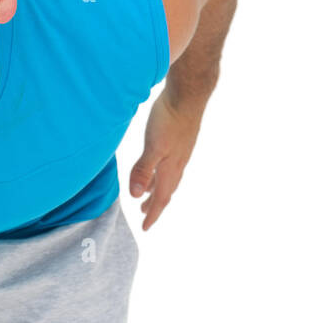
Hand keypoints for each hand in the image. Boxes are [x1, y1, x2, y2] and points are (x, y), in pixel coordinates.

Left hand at [128, 91, 204, 229]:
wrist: (189, 95)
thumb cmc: (170, 119)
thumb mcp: (153, 147)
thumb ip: (143, 170)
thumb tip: (134, 195)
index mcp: (170, 169)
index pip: (160, 198)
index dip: (152, 214)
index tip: (145, 228)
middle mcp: (177, 164)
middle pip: (165, 191)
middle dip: (154, 204)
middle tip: (144, 214)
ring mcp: (180, 152)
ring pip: (167, 178)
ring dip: (157, 189)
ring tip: (146, 194)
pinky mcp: (179, 141)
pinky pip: (169, 166)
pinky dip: (160, 174)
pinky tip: (155, 166)